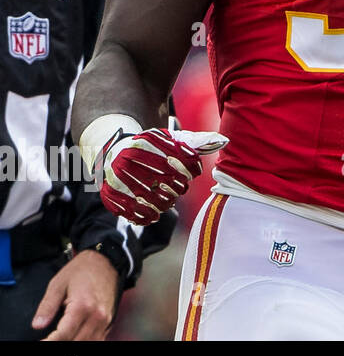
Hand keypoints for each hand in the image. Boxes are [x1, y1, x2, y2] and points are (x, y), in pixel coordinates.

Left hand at [33, 250, 119, 339]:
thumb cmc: (83, 269)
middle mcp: (97, 316)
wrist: (106, 261)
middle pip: (76, 343)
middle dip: (59, 344)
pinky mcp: (109, 321)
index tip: (39, 343)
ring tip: (59, 339)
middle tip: (47, 341)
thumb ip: (47, 306)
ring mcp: (105, 320)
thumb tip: (37, 325)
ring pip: (89, 344)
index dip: (48, 343)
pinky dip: (85, 343)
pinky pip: (98, 340)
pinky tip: (75, 339)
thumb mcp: (58, 284)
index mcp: (83, 306)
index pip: (63, 335)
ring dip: (72, 344)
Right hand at [99, 127, 226, 223]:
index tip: (191, 174)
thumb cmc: (151, 148)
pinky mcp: (109, 193)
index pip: (178, 158)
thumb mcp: (171, 139)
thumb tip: (223, 141)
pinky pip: (131, 211)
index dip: (190, 169)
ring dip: (165, 204)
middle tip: (180, 189)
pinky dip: (146, 217)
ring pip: (150, 198)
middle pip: (165, 179)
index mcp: (147, 140)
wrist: (112, 153)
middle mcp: (129, 157)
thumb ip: (196, 141)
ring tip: (168, 202)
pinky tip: (153, 216)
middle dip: (178, 188)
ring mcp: (117, 176)